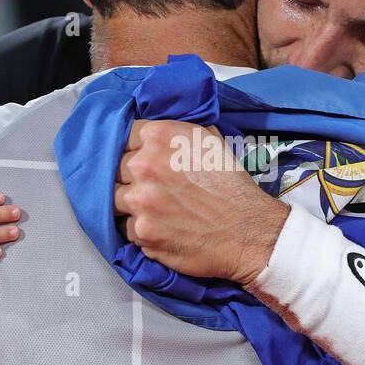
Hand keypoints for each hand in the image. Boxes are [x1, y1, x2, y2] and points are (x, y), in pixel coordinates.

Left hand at [113, 120, 288, 286]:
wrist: (249, 231)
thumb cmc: (232, 186)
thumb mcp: (209, 141)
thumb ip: (176, 133)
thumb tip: (153, 133)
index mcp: (161, 136)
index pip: (124, 137)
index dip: (134, 151)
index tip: (142, 160)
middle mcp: (145, 164)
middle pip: (115, 169)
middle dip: (129, 178)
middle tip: (151, 189)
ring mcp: (140, 200)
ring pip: (115, 199)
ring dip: (131, 205)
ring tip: (154, 211)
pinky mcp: (141, 231)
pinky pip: (126, 228)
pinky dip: (140, 230)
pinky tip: (162, 229)